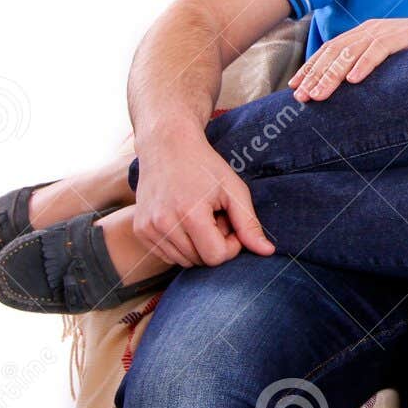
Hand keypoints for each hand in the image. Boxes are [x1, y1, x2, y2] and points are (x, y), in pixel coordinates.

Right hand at [132, 130, 274, 267]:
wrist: (167, 146)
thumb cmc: (205, 166)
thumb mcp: (233, 190)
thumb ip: (250, 224)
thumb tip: (268, 252)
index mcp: (189, 214)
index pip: (216, 257)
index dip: (231, 245)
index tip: (231, 222)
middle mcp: (163, 224)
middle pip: (199, 261)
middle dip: (214, 243)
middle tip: (215, 215)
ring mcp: (147, 229)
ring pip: (183, 261)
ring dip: (197, 245)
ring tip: (199, 216)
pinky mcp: (139, 230)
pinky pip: (166, 255)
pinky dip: (180, 245)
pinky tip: (184, 220)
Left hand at [288, 16, 407, 101]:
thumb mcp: (392, 57)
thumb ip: (371, 64)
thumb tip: (348, 89)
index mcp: (365, 32)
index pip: (330, 49)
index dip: (310, 67)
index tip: (294, 87)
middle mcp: (371, 28)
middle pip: (334, 51)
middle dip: (315, 74)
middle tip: (301, 97)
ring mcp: (387, 30)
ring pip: (351, 52)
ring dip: (332, 75)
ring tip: (319, 95)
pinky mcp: (405, 36)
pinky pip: (379, 49)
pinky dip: (365, 64)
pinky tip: (354, 80)